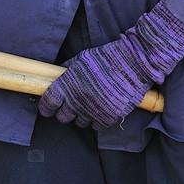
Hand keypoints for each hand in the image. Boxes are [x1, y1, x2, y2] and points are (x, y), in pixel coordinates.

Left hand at [39, 0, 183, 128]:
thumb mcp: (82, 59)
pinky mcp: (108, 116)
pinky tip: (102, 108)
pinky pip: (96, 126)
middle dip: (65, 112)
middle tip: (72, 105)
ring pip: (79, 122)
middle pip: (62, 117)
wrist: (137, 61)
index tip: (49, 108)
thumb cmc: (108, 57)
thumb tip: (57, 76)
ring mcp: (92, 110)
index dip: (46, 108)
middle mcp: (77, 100)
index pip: (48, 104)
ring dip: (82, 115)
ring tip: (91, 104)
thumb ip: (67, 71)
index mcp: (67, 85)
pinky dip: (98, 119)